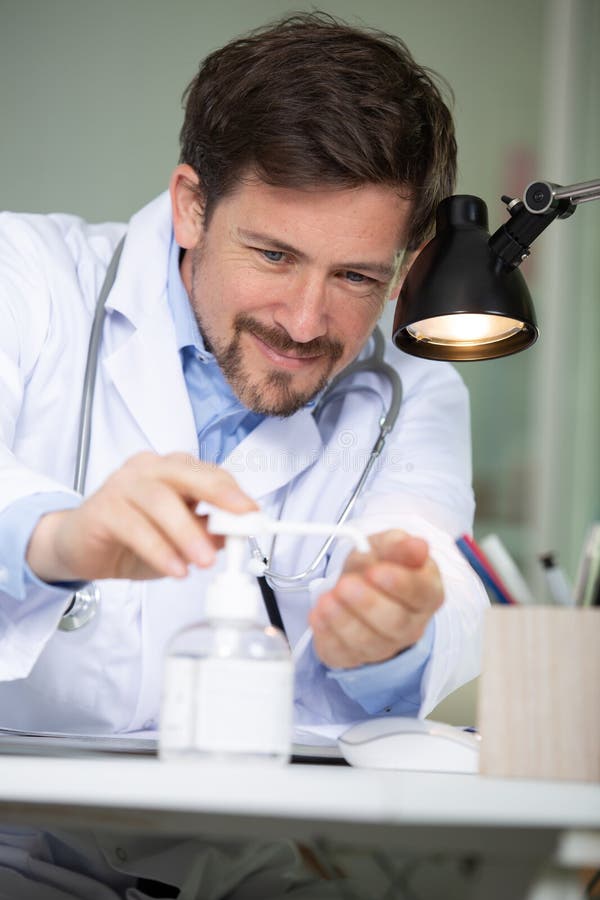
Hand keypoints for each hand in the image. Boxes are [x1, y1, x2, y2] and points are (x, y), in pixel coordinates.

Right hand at [26, 452, 256, 582]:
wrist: (77, 548)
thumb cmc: (131, 538)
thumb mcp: (179, 542)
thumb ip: (206, 535)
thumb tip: (236, 536)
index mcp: (171, 470)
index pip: (208, 473)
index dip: (233, 493)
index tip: (253, 514)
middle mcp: (148, 469)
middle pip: (187, 474)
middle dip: (218, 496)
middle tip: (240, 521)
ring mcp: (122, 484)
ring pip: (161, 500)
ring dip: (187, 533)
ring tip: (204, 562)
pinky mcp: (102, 508)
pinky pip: (135, 527)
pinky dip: (159, 550)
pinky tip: (175, 569)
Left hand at [308, 530, 442, 668]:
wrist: (356, 583)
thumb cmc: (377, 565)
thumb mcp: (387, 545)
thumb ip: (399, 545)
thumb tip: (417, 545)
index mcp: (426, 592)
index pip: (422, 593)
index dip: (400, 584)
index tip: (376, 570)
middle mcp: (410, 624)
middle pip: (396, 622)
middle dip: (368, 603)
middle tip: (346, 584)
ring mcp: (384, 645)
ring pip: (368, 642)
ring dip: (344, 620)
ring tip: (327, 598)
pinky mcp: (355, 656)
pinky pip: (342, 654)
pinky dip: (327, 635)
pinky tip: (318, 615)